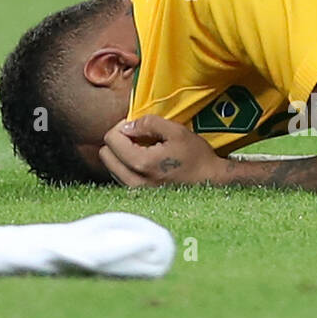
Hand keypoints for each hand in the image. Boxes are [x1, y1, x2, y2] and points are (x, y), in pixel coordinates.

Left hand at [98, 115, 220, 187]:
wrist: (211, 181)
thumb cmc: (196, 157)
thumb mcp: (176, 131)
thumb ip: (148, 123)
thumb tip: (127, 126)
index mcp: (141, 163)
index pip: (111, 139)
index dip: (122, 126)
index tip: (138, 125)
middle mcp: (133, 180)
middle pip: (105, 153)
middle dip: (119, 140)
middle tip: (138, 135)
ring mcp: (135, 190)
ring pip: (111, 165)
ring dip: (122, 153)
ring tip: (144, 148)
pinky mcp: (138, 194)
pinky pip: (120, 175)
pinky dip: (127, 164)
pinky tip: (146, 159)